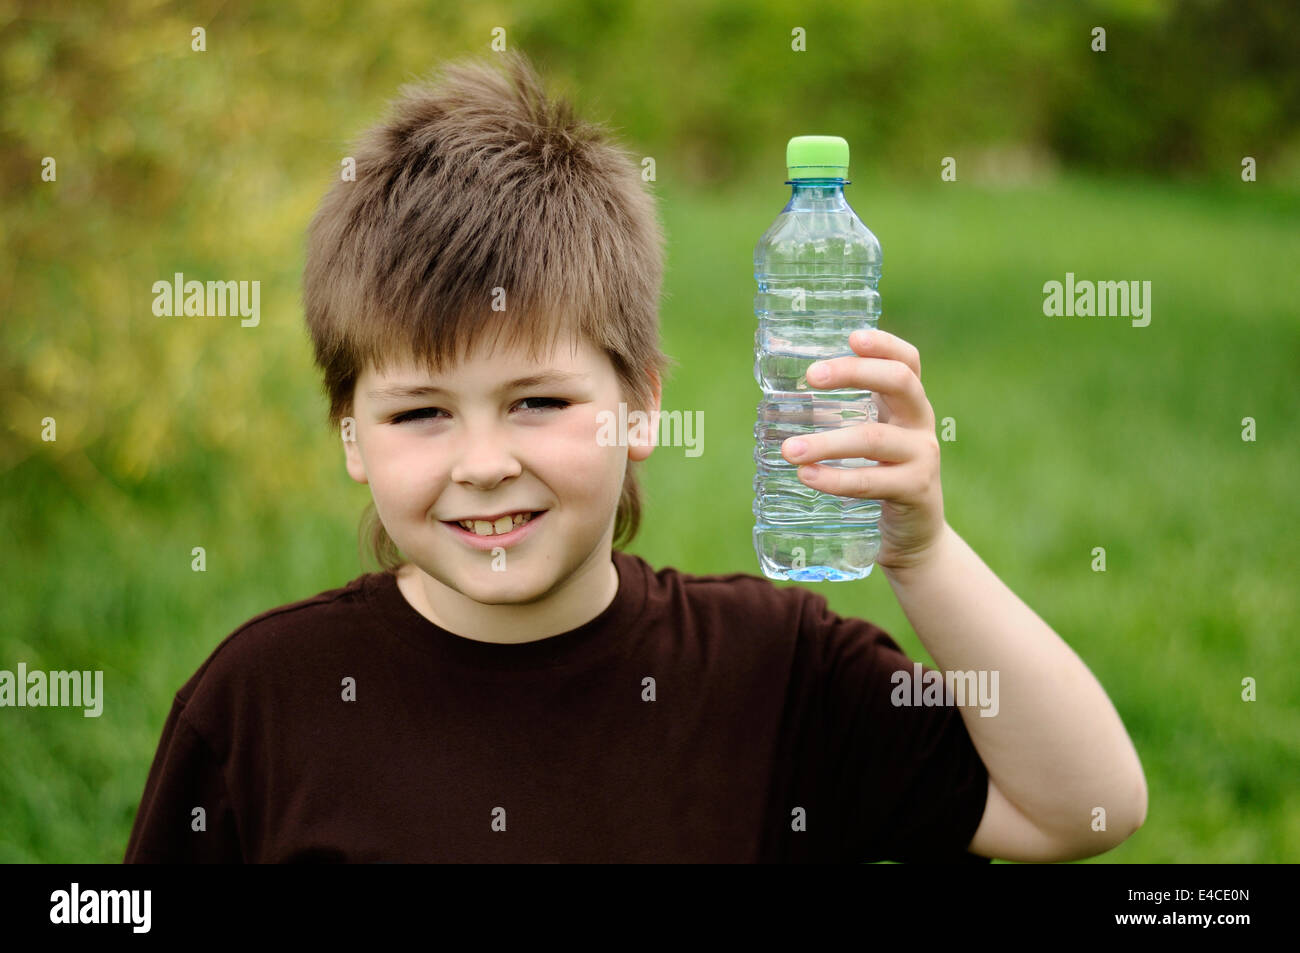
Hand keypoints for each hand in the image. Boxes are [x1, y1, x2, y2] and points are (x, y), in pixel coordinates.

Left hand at [781, 328, 945, 574]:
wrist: (916, 537)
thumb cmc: (882, 479)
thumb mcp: (870, 441)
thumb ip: (845, 417)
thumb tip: (784, 397)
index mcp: (908, 406)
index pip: (907, 362)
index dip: (884, 344)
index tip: (852, 336)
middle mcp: (921, 424)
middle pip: (899, 382)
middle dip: (853, 373)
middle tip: (810, 378)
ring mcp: (922, 457)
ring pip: (874, 438)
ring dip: (827, 442)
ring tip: (788, 449)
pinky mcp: (915, 492)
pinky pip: (872, 482)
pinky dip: (836, 479)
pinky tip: (807, 476)